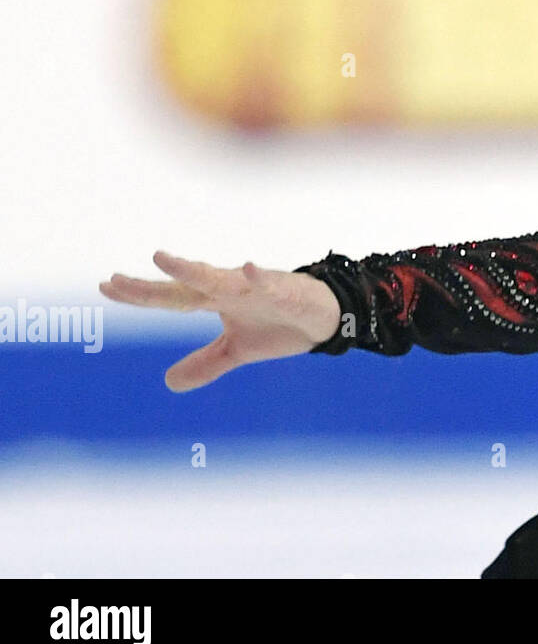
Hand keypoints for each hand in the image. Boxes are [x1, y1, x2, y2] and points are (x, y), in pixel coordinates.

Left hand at [99, 251, 341, 391]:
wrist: (326, 318)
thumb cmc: (279, 325)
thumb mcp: (238, 351)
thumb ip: (205, 363)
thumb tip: (167, 382)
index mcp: (215, 300)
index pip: (171, 297)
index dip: (140, 294)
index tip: (105, 286)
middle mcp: (229, 289)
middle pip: (184, 286)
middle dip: (152, 285)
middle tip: (116, 281)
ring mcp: (255, 287)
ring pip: (219, 277)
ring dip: (191, 270)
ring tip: (163, 260)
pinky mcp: (286, 289)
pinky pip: (270, 281)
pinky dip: (258, 277)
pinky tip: (247, 269)